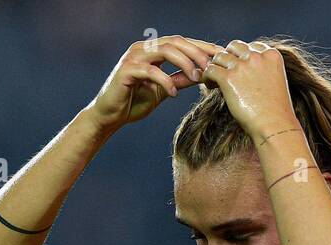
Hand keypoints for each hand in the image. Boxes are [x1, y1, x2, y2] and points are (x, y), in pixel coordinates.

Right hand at [86, 35, 221, 131]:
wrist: (110, 115)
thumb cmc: (135, 101)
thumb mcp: (164, 90)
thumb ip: (180, 79)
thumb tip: (204, 74)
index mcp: (153, 51)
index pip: (182, 42)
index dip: (202, 47)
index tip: (221, 56)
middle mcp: (143, 49)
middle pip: (176, 41)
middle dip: (197, 52)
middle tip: (213, 66)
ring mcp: (134, 57)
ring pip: (165, 51)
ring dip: (185, 63)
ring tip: (197, 77)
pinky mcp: (126, 70)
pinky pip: (151, 71)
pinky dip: (165, 81)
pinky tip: (173, 93)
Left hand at [200, 40, 297, 139]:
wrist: (274, 125)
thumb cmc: (276, 112)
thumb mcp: (275, 82)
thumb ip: (263, 70)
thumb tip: (245, 71)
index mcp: (271, 55)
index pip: (251, 46)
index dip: (242, 56)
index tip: (239, 69)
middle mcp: (256, 57)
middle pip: (234, 47)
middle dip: (228, 58)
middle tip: (225, 72)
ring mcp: (242, 66)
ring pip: (220, 57)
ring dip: (216, 67)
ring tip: (215, 81)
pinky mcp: (228, 78)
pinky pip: (210, 69)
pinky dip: (207, 76)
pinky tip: (210, 86)